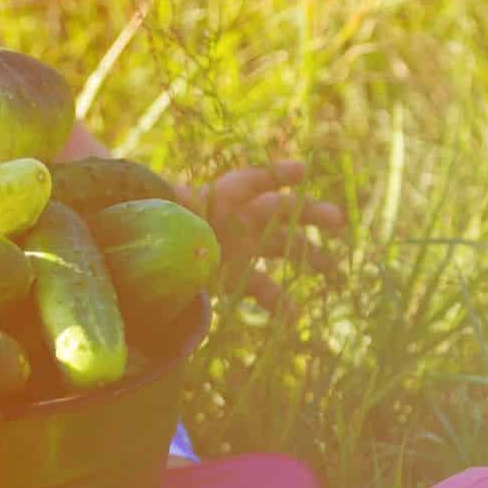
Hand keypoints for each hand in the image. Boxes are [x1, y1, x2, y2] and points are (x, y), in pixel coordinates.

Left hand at [175, 159, 344, 314]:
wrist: (150, 257)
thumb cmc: (160, 229)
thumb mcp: (170, 217)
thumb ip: (182, 212)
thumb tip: (181, 203)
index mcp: (219, 199)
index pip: (250, 181)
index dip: (275, 174)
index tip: (303, 171)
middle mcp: (236, 219)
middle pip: (279, 210)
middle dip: (309, 213)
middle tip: (337, 220)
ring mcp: (239, 247)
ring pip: (280, 247)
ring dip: (307, 256)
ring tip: (332, 269)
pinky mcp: (234, 276)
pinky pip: (262, 286)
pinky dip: (278, 300)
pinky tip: (294, 316)